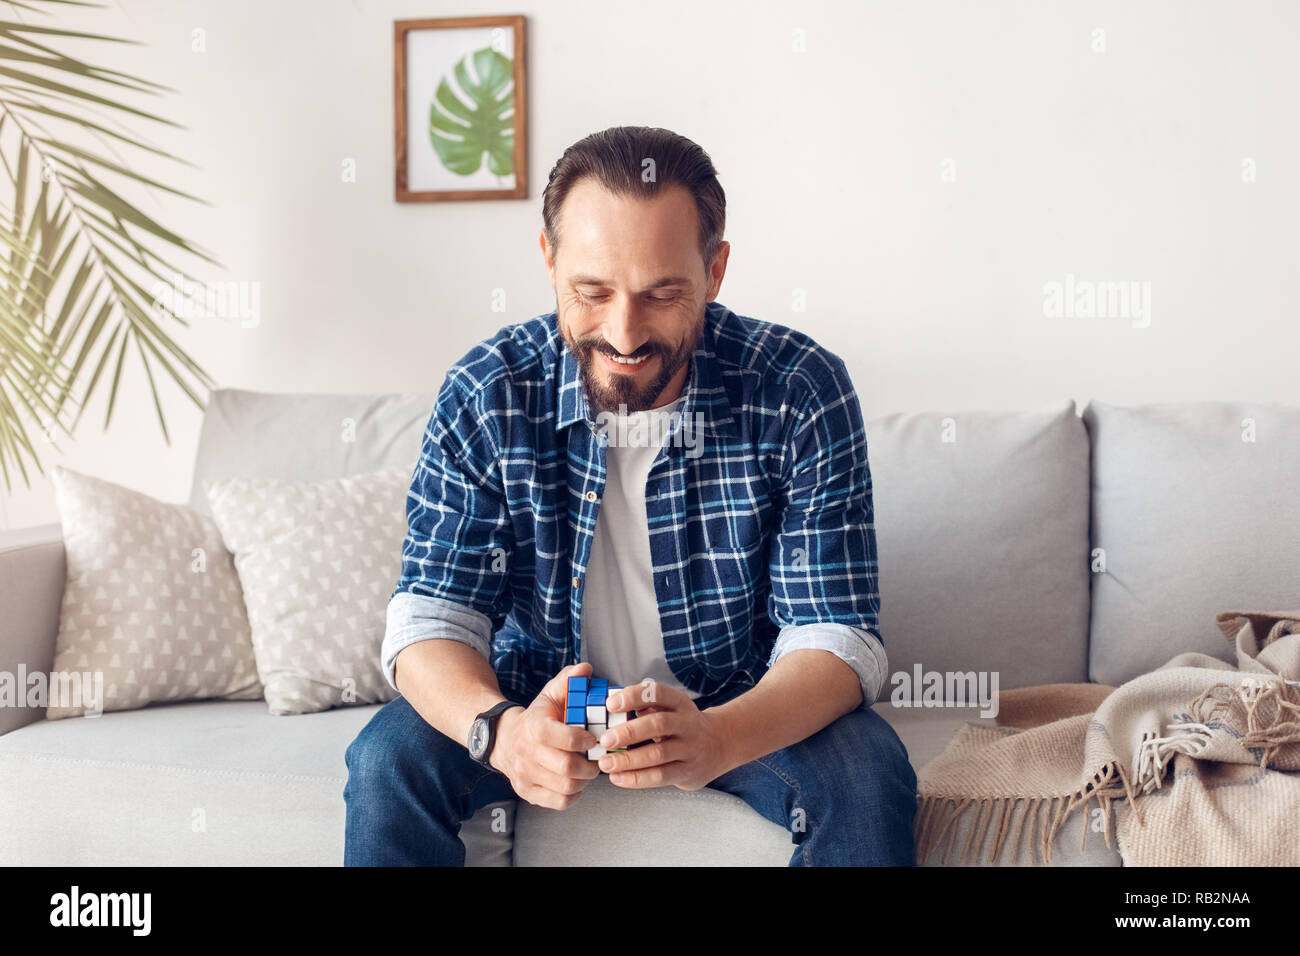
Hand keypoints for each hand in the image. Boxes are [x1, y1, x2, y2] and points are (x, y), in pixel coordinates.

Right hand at [490, 662, 599, 809]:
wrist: (504, 740)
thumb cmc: (536, 718)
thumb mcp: (549, 694)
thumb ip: (568, 680)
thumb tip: (586, 668)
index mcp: (534, 727)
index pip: (564, 738)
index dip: (584, 740)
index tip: (593, 738)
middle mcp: (527, 754)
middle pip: (567, 767)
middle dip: (590, 765)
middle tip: (597, 758)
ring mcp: (525, 775)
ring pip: (565, 787)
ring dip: (584, 780)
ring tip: (587, 769)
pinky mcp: (528, 792)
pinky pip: (558, 802)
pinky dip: (573, 795)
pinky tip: (575, 782)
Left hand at [596, 680, 731, 790]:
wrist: (720, 745)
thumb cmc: (682, 725)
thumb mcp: (671, 708)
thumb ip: (645, 707)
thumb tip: (610, 709)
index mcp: (679, 703)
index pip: (657, 693)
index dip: (633, 696)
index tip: (611, 704)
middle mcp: (687, 724)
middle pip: (659, 724)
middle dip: (629, 732)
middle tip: (605, 740)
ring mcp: (690, 749)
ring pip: (658, 754)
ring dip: (629, 760)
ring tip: (606, 763)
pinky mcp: (688, 772)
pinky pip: (660, 776)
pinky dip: (636, 778)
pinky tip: (617, 777)